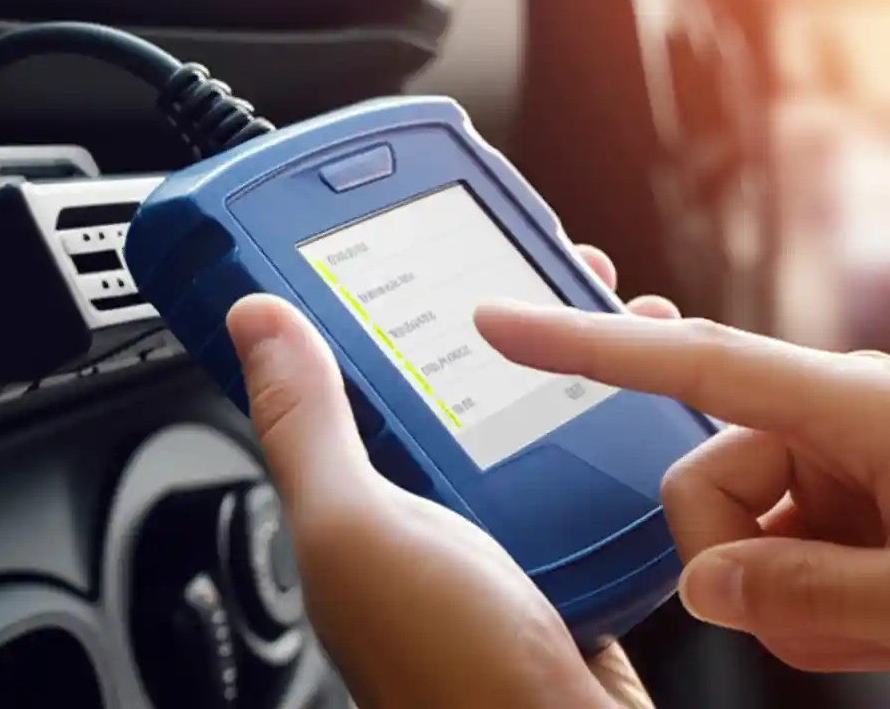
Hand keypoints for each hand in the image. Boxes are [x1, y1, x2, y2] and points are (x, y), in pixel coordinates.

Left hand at [226, 246, 668, 708]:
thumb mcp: (356, 529)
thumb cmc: (450, 672)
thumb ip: (307, 428)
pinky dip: (611, 415)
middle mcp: (426, 507)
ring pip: (526, 409)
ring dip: (564, 351)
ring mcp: (502, 527)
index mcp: (360, 495)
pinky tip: (636, 387)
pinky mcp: (567, 548)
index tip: (405, 226)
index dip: (372, 291)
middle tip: (529, 253)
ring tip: (597, 301)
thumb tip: (253, 322)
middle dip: (493, 305)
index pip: (348, 367)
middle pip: (451, 375)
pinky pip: (585, 460)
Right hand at [474, 306, 889, 699]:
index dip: (587, 345)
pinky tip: (871, 611)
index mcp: (855, 408)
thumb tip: (704, 585)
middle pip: (700, 482)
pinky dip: (802, 600)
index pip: (694, 364)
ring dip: (781, 593)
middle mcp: (832, 419)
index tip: (505, 323)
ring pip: (729, 530)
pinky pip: (766, 552)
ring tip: (872, 613)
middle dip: (738, 564)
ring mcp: (832, 460)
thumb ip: (809, 595)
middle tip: (827, 607)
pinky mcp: (836, 500)